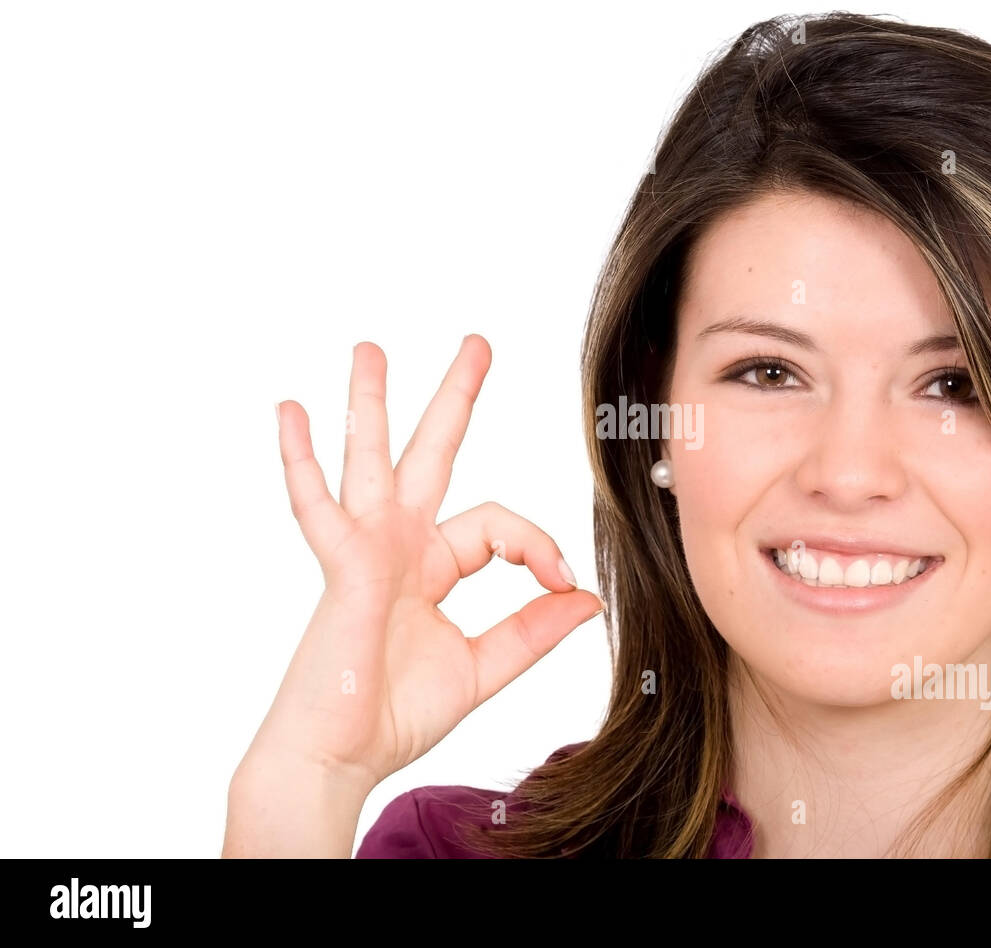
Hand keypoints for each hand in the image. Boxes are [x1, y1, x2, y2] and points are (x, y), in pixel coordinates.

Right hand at [242, 336, 602, 792]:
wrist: (338, 757)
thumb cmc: (392, 714)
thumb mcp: (483, 668)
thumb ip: (532, 631)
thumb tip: (588, 599)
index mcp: (431, 566)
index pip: (498, 525)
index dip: (537, 545)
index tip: (562, 579)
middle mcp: (397, 546)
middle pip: (431, 456)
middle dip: (454, 399)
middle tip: (477, 344)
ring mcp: (364, 549)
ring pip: (371, 459)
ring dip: (371, 403)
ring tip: (370, 349)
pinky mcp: (341, 565)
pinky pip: (317, 504)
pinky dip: (302, 458)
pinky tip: (292, 411)